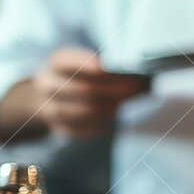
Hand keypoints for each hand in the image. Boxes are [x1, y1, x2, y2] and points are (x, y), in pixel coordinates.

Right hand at [31, 48, 149, 138]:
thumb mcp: (89, 62)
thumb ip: (112, 68)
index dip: (91, 66)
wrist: (51, 94)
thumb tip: (145, 79)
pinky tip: (109, 120)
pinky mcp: (56, 127)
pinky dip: (95, 126)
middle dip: (111, 89)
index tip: (114, 67)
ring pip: (76, 112)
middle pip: (80, 89)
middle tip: (135, 88)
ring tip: (120, 106)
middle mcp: (48, 84)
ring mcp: (48, 107)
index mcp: (57, 62)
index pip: (69, 63)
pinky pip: (75, 130)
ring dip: (104, 109)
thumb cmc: (81, 75)